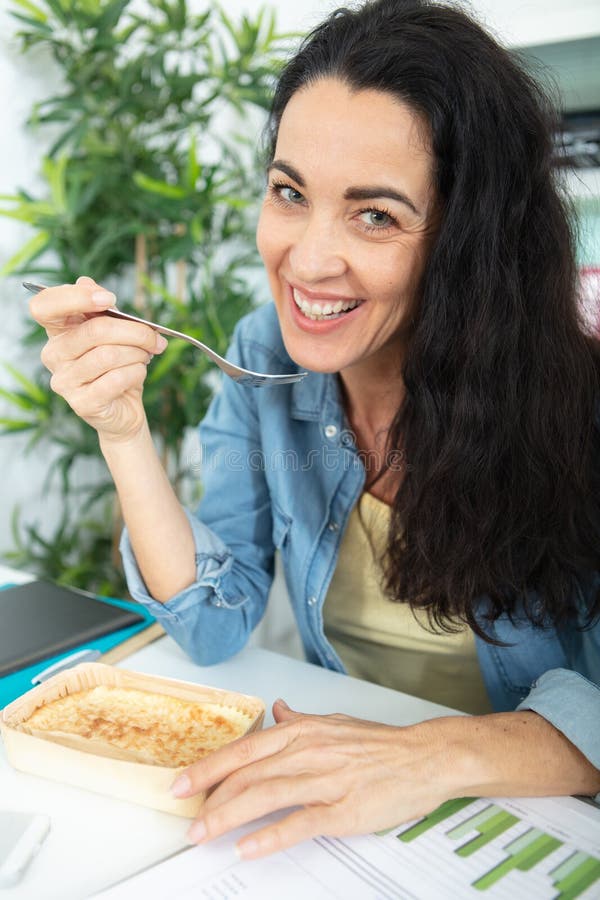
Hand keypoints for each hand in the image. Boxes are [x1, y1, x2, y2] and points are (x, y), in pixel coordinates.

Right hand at [31, 276, 166, 440]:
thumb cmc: (118, 365)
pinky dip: (136, 372)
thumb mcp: (113, 331)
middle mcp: (53, 355)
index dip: (75, 297)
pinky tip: (137, 374)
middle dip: (135, 331)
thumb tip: (87, 282)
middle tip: (153, 338)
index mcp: (57, 331)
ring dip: (137, 353)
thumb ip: (101, 307)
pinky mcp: (81, 403)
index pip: (43, 306)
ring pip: (109, 355)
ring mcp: (64, 381)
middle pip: (94, 330)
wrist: (125, 408)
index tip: (109, 298)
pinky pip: (116, 379)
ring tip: (145, 356)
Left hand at [172, 699, 454, 859]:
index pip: (245, 749)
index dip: (210, 767)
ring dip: (227, 817)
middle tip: (185, 817)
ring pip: (265, 796)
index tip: (182, 782)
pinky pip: (300, 823)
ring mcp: (326, 780)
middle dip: (210, 796)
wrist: (425, 757)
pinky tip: (248, 847)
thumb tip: (278, 710)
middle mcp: (309, 751)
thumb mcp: (334, 723)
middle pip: (248, 773)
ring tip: (203, 834)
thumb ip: (300, 722)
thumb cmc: (380, 744)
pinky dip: (270, 835)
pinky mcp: (344, 809)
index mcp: (303, 732)